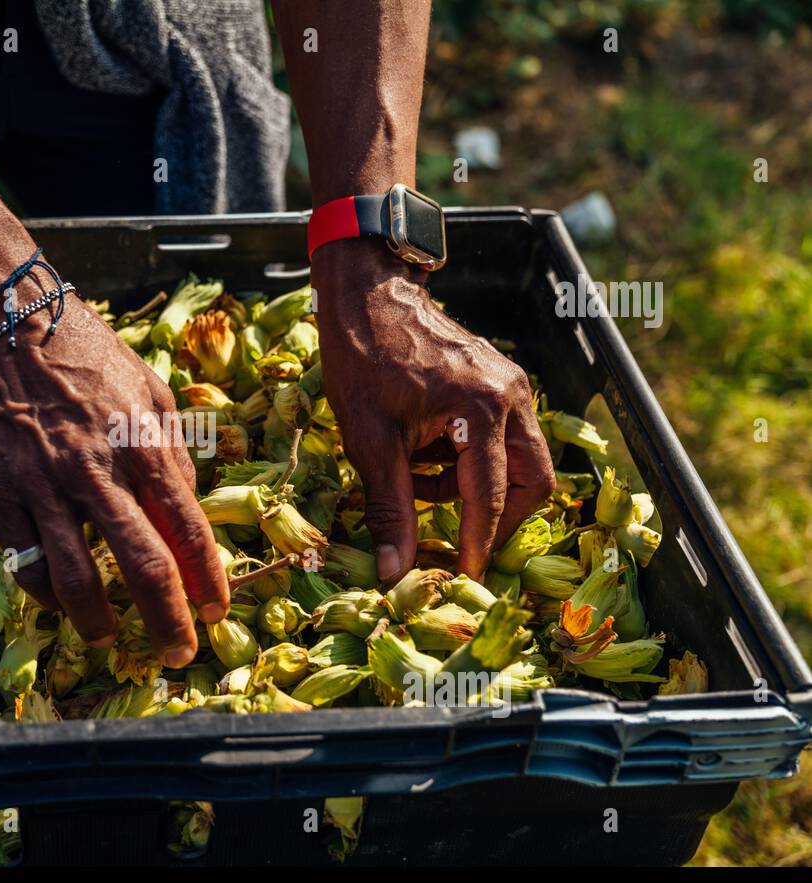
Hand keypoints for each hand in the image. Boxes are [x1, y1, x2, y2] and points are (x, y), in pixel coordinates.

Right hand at [0, 285, 229, 666]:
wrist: (0, 319)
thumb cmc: (84, 351)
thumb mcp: (149, 388)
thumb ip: (173, 451)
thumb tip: (186, 509)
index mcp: (142, 443)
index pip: (187, 529)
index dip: (208, 580)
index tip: (217, 614)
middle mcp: (96, 470)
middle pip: (142, 568)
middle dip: (167, 623)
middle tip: (177, 654)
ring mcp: (42, 485)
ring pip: (74, 580)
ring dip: (97, 623)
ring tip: (106, 637)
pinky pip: (23, 563)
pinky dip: (43, 592)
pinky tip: (56, 598)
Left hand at [312, 241, 554, 583]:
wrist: (367, 292)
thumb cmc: (361, 358)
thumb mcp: (369, 440)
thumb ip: (389, 508)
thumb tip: (394, 572)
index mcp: (482, 409)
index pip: (490, 498)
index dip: (476, 545)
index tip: (463, 580)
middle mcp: (511, 397)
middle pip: (531, 482)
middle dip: (496, 519)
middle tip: (454, 542)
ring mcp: (510, 386)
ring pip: (519, 462)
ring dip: (477, 489)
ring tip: (420, 487)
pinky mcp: (498, 383)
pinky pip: (501, 438)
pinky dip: (468, 463)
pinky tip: (423, 459)